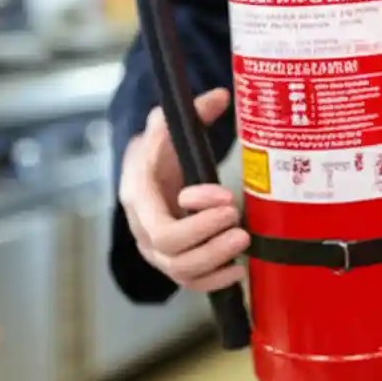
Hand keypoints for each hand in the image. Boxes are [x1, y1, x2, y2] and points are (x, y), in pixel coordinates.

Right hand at [117, 88, 249, 292]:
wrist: (146, 173)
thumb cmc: (158, 151)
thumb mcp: (167, 126)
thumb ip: (190, 111)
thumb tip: (219, 97)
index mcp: (137, 196)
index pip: (160, 222)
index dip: (197, 215)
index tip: (226, 196)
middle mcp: (142, 229)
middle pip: (171, 252)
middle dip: (209, 240)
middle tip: (238, 223)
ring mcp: (156, 250)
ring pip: (181, 272)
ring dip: (216, 260)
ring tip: (243, 240)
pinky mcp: (173, 262)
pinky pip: (190, 283)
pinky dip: (215, 281)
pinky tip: (238, 270)